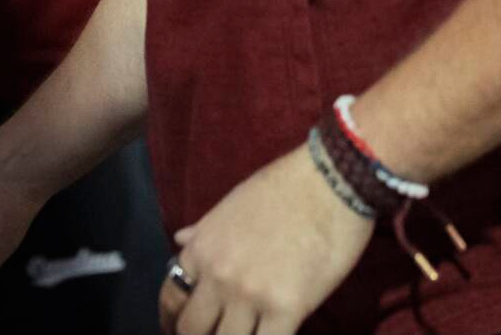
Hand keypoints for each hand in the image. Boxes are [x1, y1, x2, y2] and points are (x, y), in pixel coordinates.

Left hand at [160, 145, 372, 334]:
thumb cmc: (281, 188)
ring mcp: (249, 295)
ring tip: (246, 334)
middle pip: (192, 330)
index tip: (177, 330)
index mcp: (200, 249)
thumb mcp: (229, 206)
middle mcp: (216, 275)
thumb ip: (203, 232)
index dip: (172, 320)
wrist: (328, 181)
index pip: (171, 297)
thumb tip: (179, 239)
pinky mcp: (287, 309)